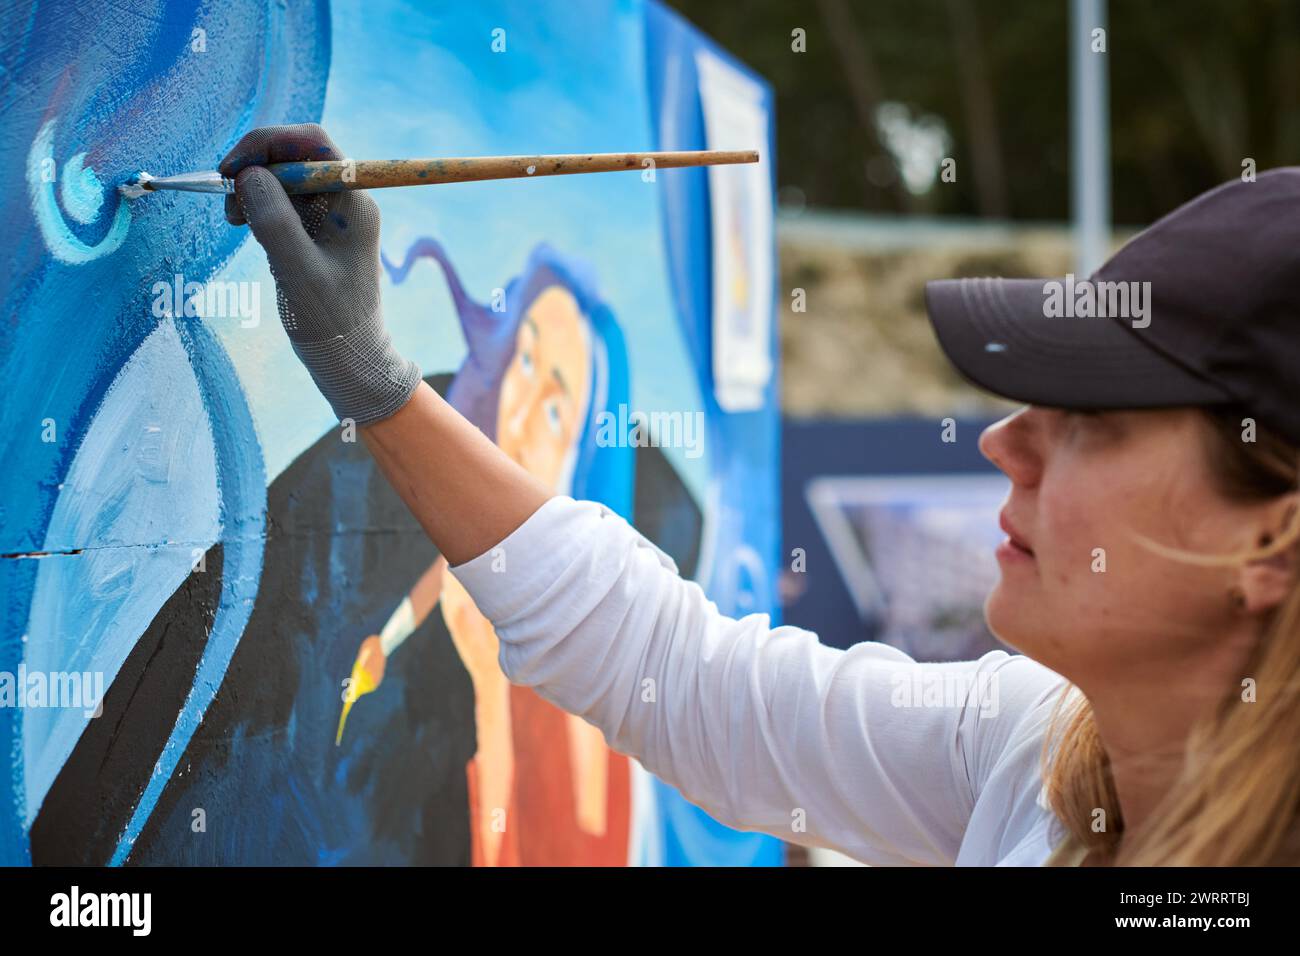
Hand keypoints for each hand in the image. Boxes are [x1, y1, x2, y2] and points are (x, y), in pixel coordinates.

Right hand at [221, 124, 420, 425]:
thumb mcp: (298, 272)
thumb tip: (249, 175)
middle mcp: (347, 201)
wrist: (349, 359)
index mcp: (355, 202)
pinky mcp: (315, 232)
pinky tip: (246, 228)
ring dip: (253, 189)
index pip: (313, 143)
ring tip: (234, 220)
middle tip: (227, 200)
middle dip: (256, 168)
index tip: (231, 167)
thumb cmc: (332, 321)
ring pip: (284, 179)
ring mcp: (332, 216)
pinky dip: (259, 208)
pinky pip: (282, 203)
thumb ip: (274, 221)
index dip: (269, 143)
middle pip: (295, 156)